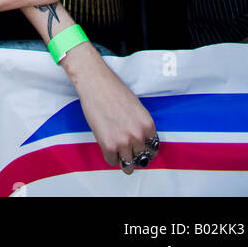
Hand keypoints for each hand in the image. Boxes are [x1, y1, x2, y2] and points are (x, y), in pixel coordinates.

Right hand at [65, 43, 158, 172]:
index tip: (137, 147)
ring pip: (128, 164)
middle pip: (141, 158)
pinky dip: (109, 156)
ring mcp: (124, 142)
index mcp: (148, 125)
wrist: (95, 82)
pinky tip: (106, 144)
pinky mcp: (108, 145)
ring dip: (122, 157)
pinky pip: (112, 162)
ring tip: (116, 148)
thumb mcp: (136, 107)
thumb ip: (140, 126)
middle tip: (124, 145)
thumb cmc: (113, 90)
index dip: (143, 148)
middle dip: (132, 153)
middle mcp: (139, 135)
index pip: (152, 149)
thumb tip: (140, 142)